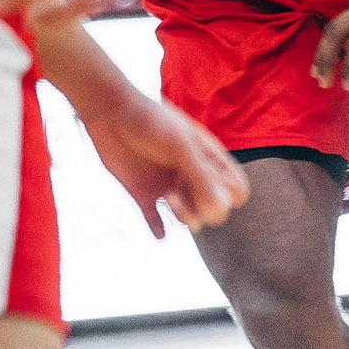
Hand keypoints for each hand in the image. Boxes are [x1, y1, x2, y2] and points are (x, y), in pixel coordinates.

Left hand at [81, 98, 248, 237]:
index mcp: (210, 160)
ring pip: (189, 217)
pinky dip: (158, 230)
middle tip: (186, 196)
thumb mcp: (180, 147)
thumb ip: (201, 176)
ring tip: (166, 197)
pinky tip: (159, 234)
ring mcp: (170, 185)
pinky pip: (155, 220)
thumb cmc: (151, 122)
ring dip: (182, 216)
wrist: (111, 114)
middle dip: (205, 210)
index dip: (230, 197)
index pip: (237, 190)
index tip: (211, 188)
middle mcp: (193, 175)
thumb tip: (222, 208)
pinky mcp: (144, 193)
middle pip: (215, 208)